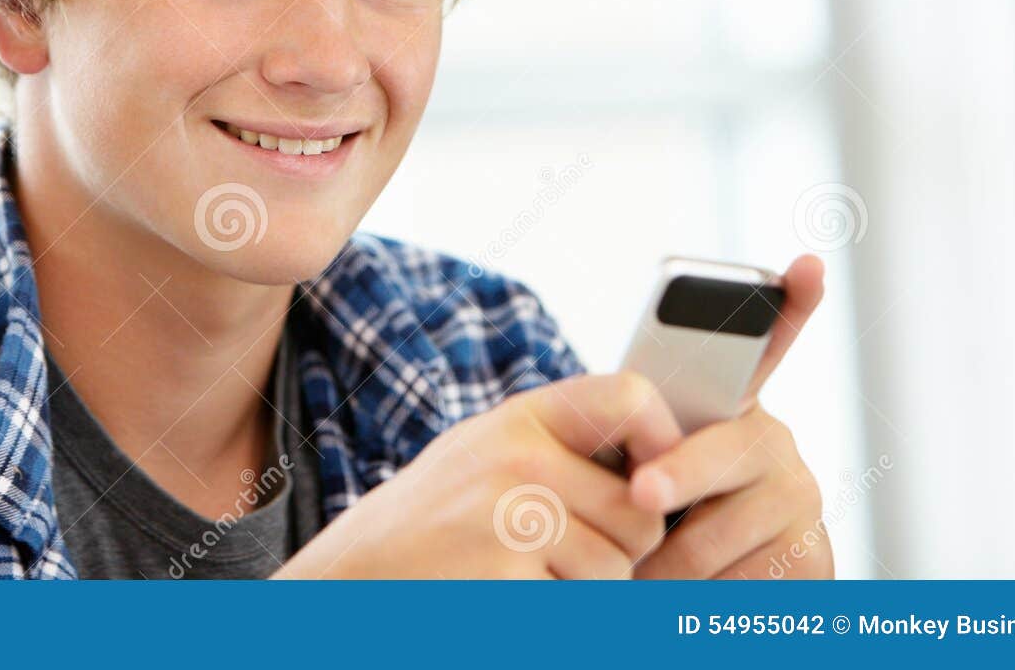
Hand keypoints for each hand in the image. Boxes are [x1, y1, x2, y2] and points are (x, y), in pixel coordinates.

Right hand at [274, 372, 682, 578]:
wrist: (349, 583)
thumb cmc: (432, 528)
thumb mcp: (485, 458)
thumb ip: (559, 446)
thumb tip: (666, 456)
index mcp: (520, 419)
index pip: (633, 398)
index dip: (666, 442)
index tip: (653, 486)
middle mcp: (519, 457)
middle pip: (641, 512)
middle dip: (623, 550)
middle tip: (560, 557)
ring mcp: (512, 516)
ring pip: (619, 569)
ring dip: (588, 592)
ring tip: (523, 579)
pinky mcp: (507, 576)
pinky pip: (583, 609)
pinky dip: (558, 617)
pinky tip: (507, 600)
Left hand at [628, 254, 831, 578]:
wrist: (680, 597)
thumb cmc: (640, 519)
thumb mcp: (624, 468)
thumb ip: (630, 439)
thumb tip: (632, 465)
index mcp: (725, 407)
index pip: (766, 344)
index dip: (792, 301)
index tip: (807, 264)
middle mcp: (771, 441)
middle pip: (719, 453)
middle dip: (674, 476)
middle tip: (641, 492)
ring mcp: (799, 497)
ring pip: (717, 534)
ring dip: (664, 563)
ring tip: (639, 567)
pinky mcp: (813, 556)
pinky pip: (739, 584)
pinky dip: (696, 601)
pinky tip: (683, 595)